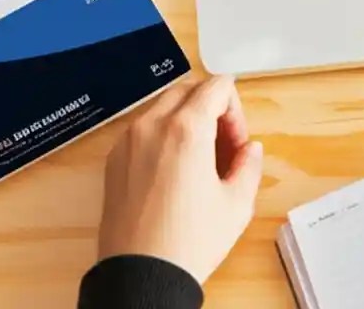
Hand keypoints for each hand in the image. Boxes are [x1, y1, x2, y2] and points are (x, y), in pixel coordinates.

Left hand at [97, 75, 263, 283]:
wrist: (141, 276)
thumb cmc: (188, 242)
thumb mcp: (237, 204)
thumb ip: (249, 165)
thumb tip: (250, 150)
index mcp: (186, 130)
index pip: (217, 87)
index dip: (236, 111)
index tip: (237, 142)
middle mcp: (152, 127)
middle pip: (188, 90)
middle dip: (211, 109)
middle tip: (223, 146)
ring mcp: (128, 142)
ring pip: (162, 107)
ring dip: (186, 120)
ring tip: (199, 161)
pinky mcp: (113, 161)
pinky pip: (142, 131)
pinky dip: (162, 137)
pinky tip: (173, 174)